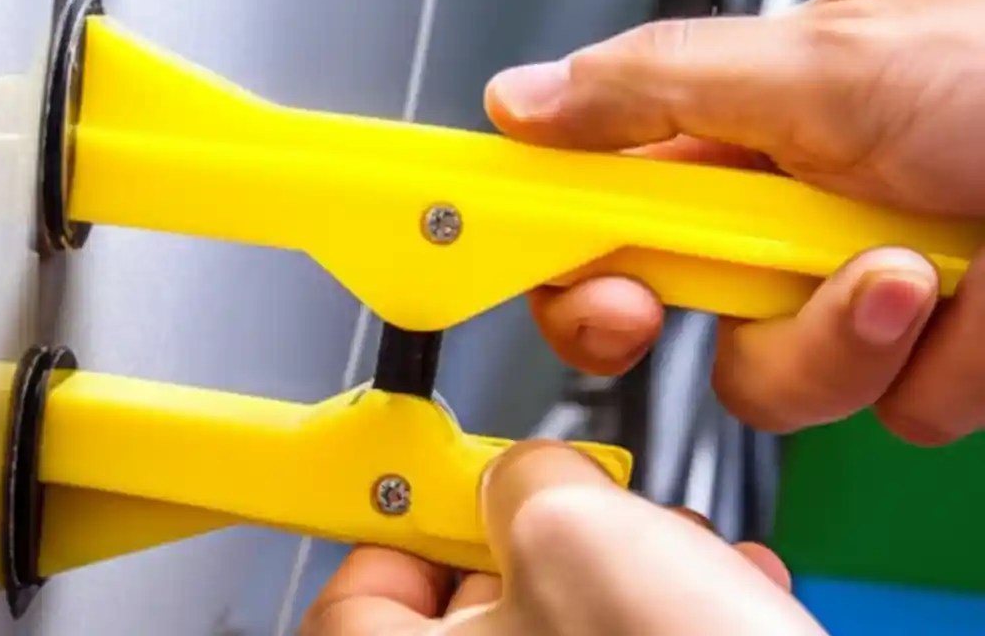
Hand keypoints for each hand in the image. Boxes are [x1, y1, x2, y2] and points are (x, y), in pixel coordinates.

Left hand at [301, 441, 822, 634]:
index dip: (416, 519)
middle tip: (600, 515)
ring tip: (695, 561)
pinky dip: (678, 620)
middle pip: (477, 601)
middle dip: (555, 538)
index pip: (361, 589)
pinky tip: (733, 596)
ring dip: (639, 571)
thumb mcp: (571, 528)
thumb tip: (524, 473)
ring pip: (571, 624)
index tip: (459, 485)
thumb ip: (521, 477)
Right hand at [485, 0, 984, 444]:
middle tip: (710, 279)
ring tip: (923, 269)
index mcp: (747, 125)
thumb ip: (659, 86)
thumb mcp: (832, 64)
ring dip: (839, 334)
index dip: (548, 231)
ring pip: (764, 376)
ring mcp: (853, 292)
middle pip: (658, 301)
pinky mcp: (926, 362)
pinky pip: (881, 409)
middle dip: (685, 304)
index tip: (507, 258)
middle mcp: (789, 213)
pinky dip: (936, 365)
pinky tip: (982, 303)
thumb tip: (523, 101)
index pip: (599, 187)